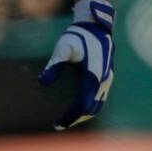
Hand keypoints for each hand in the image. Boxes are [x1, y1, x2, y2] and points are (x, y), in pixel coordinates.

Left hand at [38, 0, 114, 129]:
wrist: (96, 25)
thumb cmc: (77, 36)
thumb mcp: (63, 47)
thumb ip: (53, 65)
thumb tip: (43, 83)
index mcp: (94, 75)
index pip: (83, 103)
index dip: (71, 116)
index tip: (58, 124)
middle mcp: (104, 79)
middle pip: (92, 108)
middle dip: (76, 118)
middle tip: (59, 125)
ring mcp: (108, 78)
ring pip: (98, 104)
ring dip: (84, 114)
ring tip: (68, 119)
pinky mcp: (107, 76)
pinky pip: (100, 97)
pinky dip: (90, 105)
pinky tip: (78, 106)